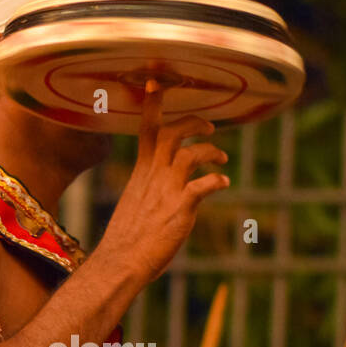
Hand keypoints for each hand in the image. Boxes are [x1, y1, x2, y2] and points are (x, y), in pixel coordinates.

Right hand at [98, 81, 229, 283]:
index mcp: (141, 173)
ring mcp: (167, 191)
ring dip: (211, 151)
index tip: (157, 83)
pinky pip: (204, 185)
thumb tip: (160, 197)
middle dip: (193, 123)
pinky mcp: (181, 208)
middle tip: (211, 127)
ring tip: (223, 159)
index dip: (152, 104)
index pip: (145, 129)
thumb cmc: (126, 241)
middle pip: (173, 133)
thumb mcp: (135, 206)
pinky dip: (218, 180)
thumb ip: (149, 192)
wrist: (121, 262)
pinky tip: (224, 183)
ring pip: (192, 154)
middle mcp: (153, 176)